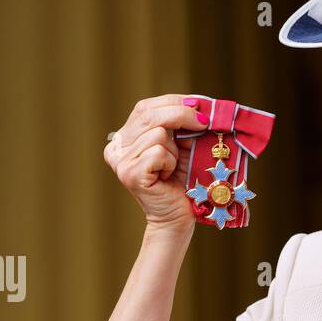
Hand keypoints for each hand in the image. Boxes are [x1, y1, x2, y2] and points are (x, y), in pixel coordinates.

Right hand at [104, 94, 205, 231]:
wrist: (178, 218)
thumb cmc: (182, 183)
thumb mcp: (182, 147)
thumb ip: (183, 125)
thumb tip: (200, 103)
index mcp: (126, 137)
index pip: (146, 107)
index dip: (173, 102)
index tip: (199, 106)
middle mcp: (117, 146)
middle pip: (149, 114)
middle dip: (181, 114)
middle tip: (205, 121)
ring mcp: (119, 160)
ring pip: (157, 134)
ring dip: (174, 152)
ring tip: (172, 169)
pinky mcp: (128, 173)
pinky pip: (158, 152)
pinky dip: (170, 163)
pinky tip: (166, 178)